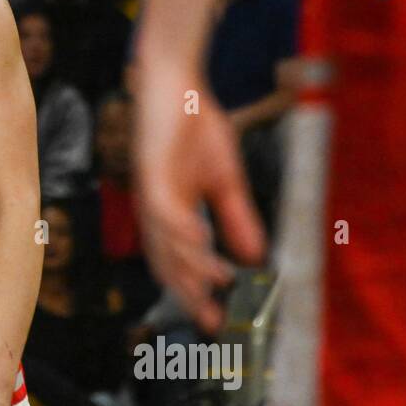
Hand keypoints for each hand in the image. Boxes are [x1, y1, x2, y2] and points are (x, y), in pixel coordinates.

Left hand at [135, 65, 263, 333]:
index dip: (195, 293)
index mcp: (171, 214)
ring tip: (217, 283)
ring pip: (165, 240)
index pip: (180, 263)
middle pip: (167, 262)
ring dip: (190, 263)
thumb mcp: (226, 179)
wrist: (177, 83)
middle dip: (188, 293)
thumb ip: (236, 218)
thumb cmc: (196, 126)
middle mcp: (155, 210)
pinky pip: (162, 207)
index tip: (215, 321)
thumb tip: (256, 257)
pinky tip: (200, 240)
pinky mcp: (148, 171)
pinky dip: (179, 228)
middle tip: (211, 319)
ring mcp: (150, 192)